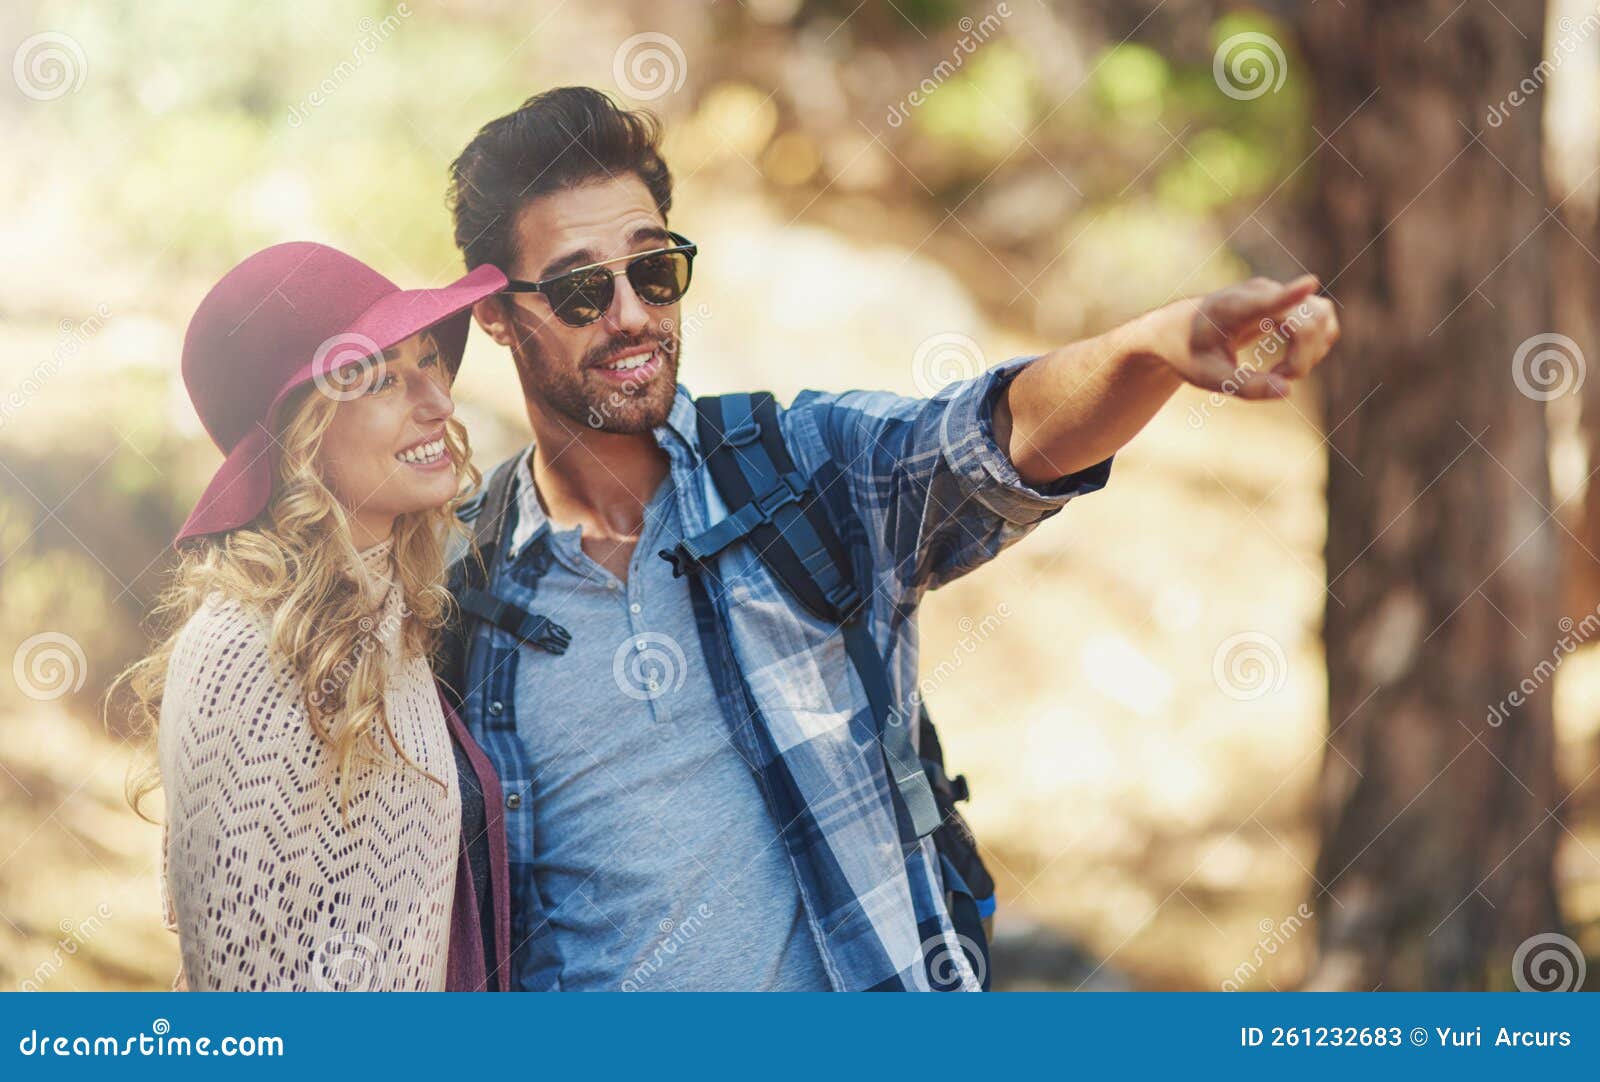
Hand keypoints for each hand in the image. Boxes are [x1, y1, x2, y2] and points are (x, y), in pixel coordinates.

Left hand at [1160, 275, 1340, 398]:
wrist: (1181, 329)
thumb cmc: (1191, 353)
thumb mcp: (1209, 377)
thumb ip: (1246, 386)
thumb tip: (1288, 390)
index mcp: (1232, 308)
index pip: (1266, 299)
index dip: (1291, 294)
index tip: (1309, 283)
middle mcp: (1261, 292)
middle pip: (1307, 321)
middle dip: (1301, 359)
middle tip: (1273, 378)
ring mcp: (1279, 293)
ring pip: (1321, 318)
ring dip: (1311, 353)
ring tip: (1278, 372)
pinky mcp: (1291, 300)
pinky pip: (1322, 319)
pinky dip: (1315, 345)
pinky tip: (1290, 361)